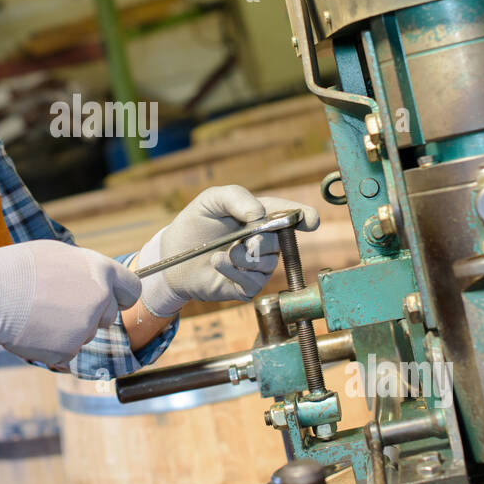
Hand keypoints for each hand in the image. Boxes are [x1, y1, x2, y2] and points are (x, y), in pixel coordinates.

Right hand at [0, 240, 141, 364]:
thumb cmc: (17, 269)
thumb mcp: (58, 255)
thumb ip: (84, 270)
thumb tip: (96, 281)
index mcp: (100, 271)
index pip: (132, 289)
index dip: (121, 296)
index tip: (114, 300)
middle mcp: (99, 298)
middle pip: (106, 316)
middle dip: (88, 314)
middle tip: (55, 305)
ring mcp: (85, 327)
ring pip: (84, 335)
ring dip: (67, 331)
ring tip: (36, 314)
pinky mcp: (68, 351)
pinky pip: (66, 353)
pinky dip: (51, 347)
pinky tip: (31, 331)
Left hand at [135, 185, 319, 317]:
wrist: (173, 255)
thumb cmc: (194, 224)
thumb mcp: (210, 201)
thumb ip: (236, 197)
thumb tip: (260, 215)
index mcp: (260, 216)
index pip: (289, 215)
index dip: (304, 217)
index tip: (310, 222)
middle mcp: (264, 241)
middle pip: (279, 240)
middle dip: (261, 239)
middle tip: (240, 238)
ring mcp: (257, 265)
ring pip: (268, 263)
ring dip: (242, 257)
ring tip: (219, 253)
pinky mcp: (247, 286)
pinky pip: (253, 282)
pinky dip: (234, 271)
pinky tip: (217, 263)